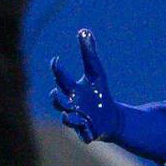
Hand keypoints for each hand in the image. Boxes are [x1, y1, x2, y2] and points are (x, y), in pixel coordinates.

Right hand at [51, 29, 123, 143]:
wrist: (110, 117)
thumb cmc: (99, 93)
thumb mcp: (96, 72)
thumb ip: (89, 52)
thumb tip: (84, 30)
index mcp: (72, 90)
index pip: (61, 79)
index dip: (57, 70)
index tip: (56, 60)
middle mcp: (72, 105)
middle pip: (58, 102)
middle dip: (55, 97)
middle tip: (56, 91)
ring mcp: (78, 119)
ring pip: (67, 120)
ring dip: (67, 117)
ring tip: (68, 114)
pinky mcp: (88, 132)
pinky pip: (84, 134)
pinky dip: (84, 132)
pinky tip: (88, 127)